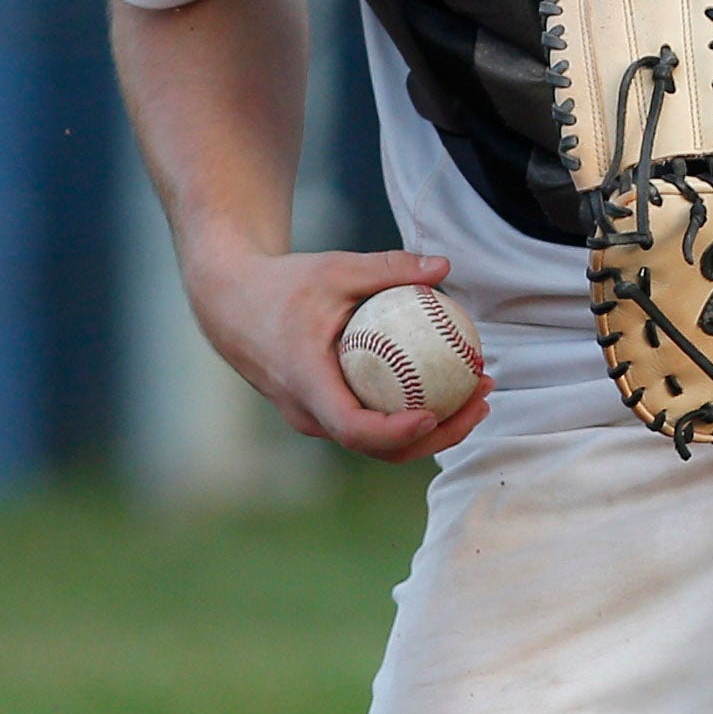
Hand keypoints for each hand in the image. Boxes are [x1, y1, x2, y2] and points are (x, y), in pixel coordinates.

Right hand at [180, 243, 489, 462]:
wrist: (232, 304)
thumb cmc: (282, 284)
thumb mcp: (334, 269)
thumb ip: (388, 268)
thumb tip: (444, 266)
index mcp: (305, 382)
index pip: (353, 427)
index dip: (395, 432)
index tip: (433, 414)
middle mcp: (308, 412)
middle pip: (377, 447)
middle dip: (438, 435)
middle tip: (480, 400)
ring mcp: (314, 419)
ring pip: (377, 445)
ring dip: (431, 431)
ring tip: (477, 397)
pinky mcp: (323, 413)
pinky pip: (370, 427)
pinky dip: (408, 417)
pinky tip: (446, 389)